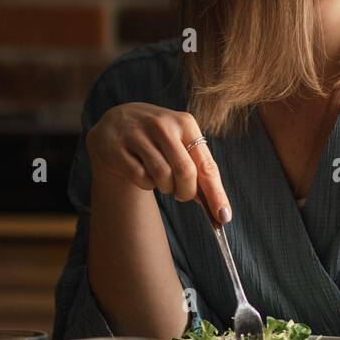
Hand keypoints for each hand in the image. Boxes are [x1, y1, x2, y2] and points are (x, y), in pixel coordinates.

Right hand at [87, 102, 231, 224]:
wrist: (118, 122)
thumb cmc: (158, 138)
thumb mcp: (180, 143)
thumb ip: (198, 168)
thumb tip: (217, 206)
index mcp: (185, 123)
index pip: (207, 165)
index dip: (216, 193)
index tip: (224, 217)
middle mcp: (162, 125)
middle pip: (186, 172)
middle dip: (187, 192)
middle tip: (182, 194)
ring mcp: (137, 135)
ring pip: (162, 176)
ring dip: (166, 187)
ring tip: (162, 179)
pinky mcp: (116, 148)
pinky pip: (140, 178)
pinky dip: (146, 184)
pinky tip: (143, 173)